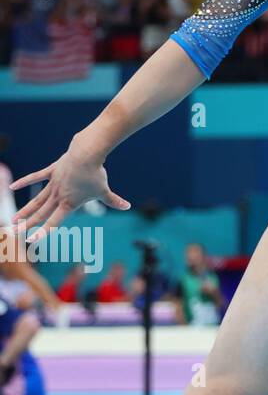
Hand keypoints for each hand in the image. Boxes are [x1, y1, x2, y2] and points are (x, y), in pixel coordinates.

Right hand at [9, 143, 130, 243]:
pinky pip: (35, 177)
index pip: (54, 221)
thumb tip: (128, 206)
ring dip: (24, 210)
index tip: (32, 240)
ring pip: (36, 200)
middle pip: (40, 213)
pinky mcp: (51, 172)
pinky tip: (12, 186)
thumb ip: (113, 201)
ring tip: (13, 219)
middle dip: (27, 224)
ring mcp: (53, 184)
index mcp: (69, 203)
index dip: (43, 231)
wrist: (87, 154)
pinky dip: (24, 181)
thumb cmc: (96, 174)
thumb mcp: (104, 191)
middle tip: (14, 232)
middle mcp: (58, 196)